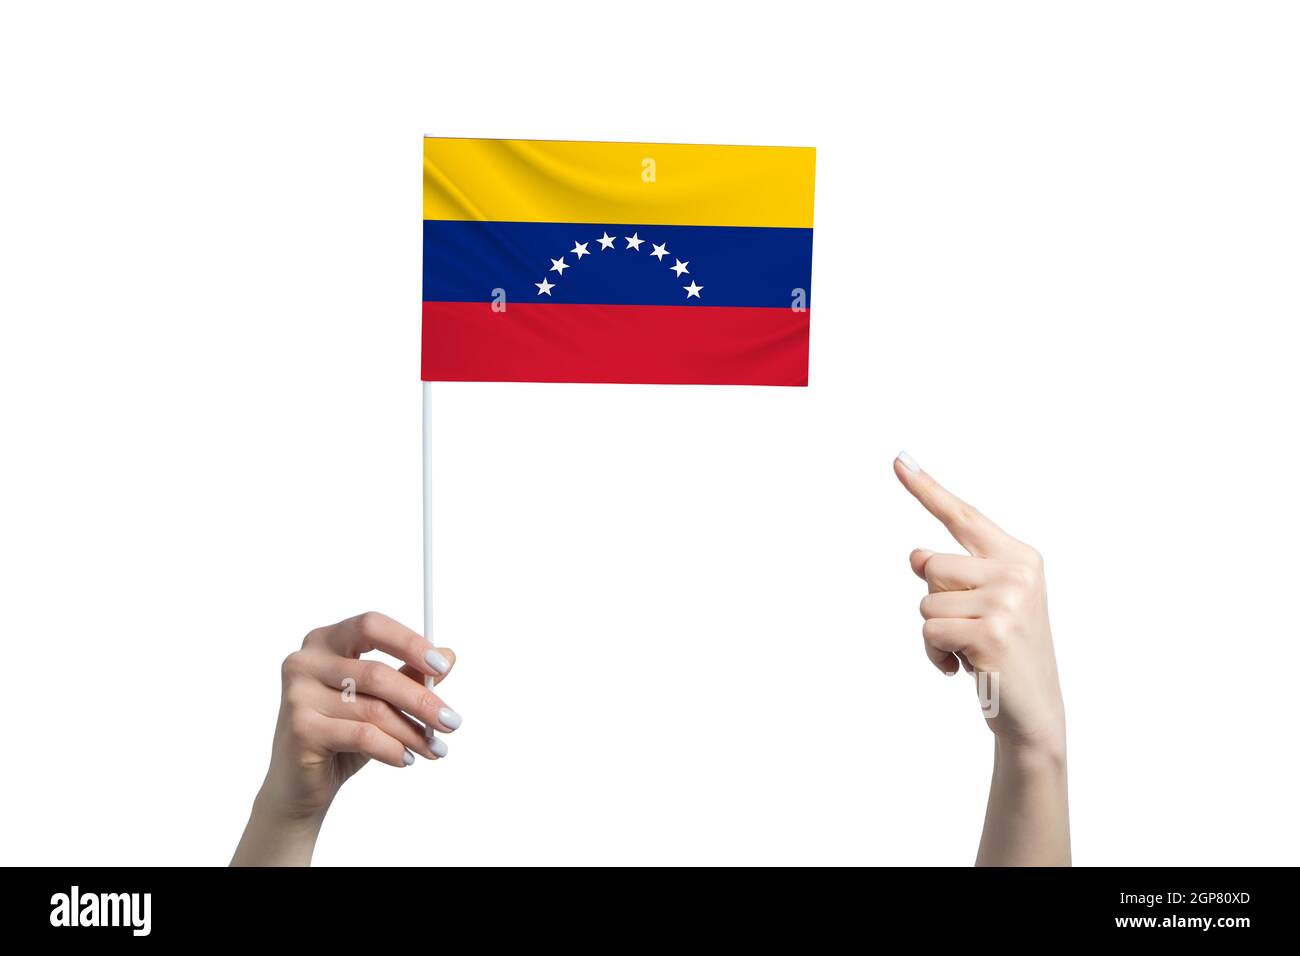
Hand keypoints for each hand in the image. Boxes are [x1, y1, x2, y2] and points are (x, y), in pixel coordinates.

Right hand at [232, 612, 458, 864]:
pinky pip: (362, 736)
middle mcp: (305, 662)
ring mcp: (298, 695)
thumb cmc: (341, 733)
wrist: (300, 782)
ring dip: (412, 732)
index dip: (409, 643)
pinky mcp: (301, 730)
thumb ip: (407, 675)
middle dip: (421, 700)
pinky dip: (392, 749)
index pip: (371, 626)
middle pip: (377, 673)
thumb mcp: (378, 700)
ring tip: (434, 748)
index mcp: (325, 641)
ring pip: (373, 710)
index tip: (442, 666)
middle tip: (452, 722)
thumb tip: (449, 654)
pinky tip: (406, 759)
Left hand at [895, 452, 1068, 864]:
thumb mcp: (987, 604)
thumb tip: (916, 555)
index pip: (962, 515)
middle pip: (928, 563)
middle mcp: (1016, 570)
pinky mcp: (991, 630)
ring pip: (924, 600)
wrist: (1032, 714)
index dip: (926, 487)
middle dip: (935, 599)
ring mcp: (1007, 599)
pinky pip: (928, 630)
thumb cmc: (1003, 654)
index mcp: (1018, 557)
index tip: (897, 458)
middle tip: (969, 628)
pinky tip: (962, 669)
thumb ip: (957, 572)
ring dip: (935, 632)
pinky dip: (935, 655)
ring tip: (969, 650)